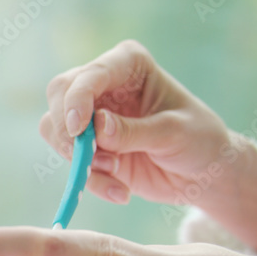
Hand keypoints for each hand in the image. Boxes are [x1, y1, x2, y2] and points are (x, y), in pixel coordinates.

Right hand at [41, 39, 256, 252]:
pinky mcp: (86, 145)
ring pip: (54, 128)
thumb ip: (135, 131)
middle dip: (68, 130)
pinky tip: (120, 190)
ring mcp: (90, 114)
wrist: (202, 174)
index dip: (77, 99)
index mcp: (128, 65)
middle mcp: (103, 84)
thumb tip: (96, 128)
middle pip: (59, 94)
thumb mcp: (174, 133)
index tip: (78, 128)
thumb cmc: (199, 140)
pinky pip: (68, 160)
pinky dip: (89, 180)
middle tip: (88, 158)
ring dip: (78, 158)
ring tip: (115, 173)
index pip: (90, 74)